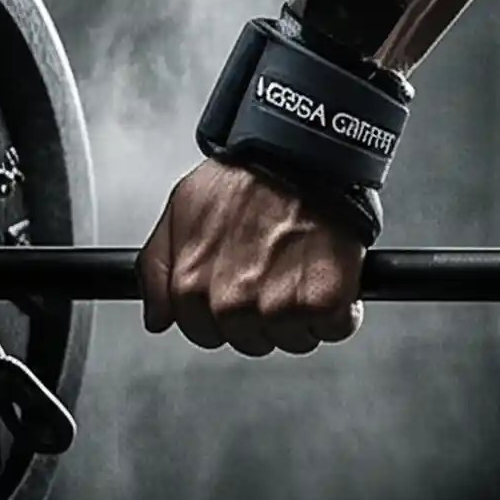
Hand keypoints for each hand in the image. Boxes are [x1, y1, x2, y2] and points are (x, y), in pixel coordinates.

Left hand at [137, 158, 364, 355]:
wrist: (299, 158)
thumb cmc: (243, 178)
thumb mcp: (178, 213)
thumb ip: (157, 270)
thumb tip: (157, 317)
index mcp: (192, 286)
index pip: (203, 334)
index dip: (222, 313)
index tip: (238, 289)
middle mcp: (232, 303)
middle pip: (249, 341)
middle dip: (261, 315)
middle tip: (273, 272)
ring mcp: (278, 308)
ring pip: (292, 341)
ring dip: (301, 315)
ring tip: (300, 268)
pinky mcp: (325, 305)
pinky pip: (336, 329)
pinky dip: (342, 309)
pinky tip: (330, 275)